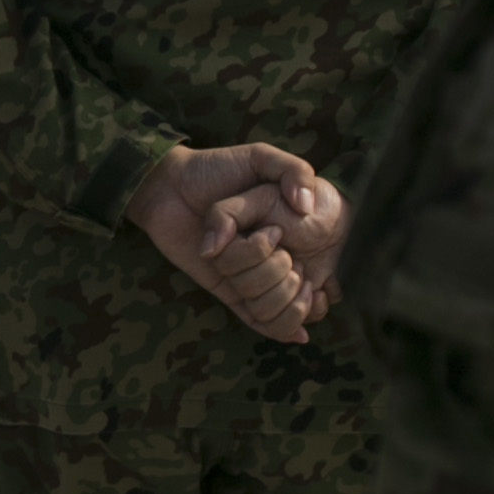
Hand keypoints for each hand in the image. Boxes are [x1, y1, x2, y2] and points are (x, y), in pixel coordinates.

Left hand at [128, 143, 337, 344]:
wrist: (169, 186)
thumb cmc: (215, 169)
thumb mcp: (260, 158)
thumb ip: (292, 171)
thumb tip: (304, 209)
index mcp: (285, 231)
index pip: (317, 266)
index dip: (324, 275)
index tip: (317, 265)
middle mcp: (269, 255)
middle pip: (288, 285)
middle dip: (285, 274)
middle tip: (284, 253)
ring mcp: (246, 272)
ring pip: (269, 300)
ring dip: (276, 294)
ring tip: (280, 273)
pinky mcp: (224, 287)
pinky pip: (253, 316)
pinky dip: (276, 327)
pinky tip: (298, 335)